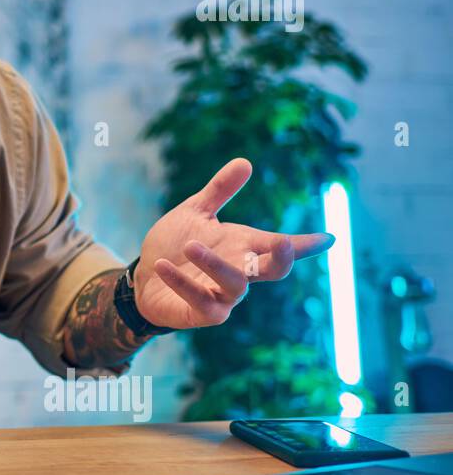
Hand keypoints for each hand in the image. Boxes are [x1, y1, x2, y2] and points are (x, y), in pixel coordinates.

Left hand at [134, 157, 334, 330]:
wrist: (144, 278)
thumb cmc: (175, 245)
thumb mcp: (195, 212)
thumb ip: (219, 191)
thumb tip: (245, 161)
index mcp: (244, 245)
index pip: (281, 245)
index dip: (306, 244)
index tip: (330, 238)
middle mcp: (240, 271)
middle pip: (274, 270)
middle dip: (282, 258)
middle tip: (283, 242)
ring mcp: (224, 295)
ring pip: (236, 284)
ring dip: (214, 264)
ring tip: (190, 245)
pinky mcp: (202, 313)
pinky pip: (199, 300)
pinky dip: (182, 282)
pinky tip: (163, 265)